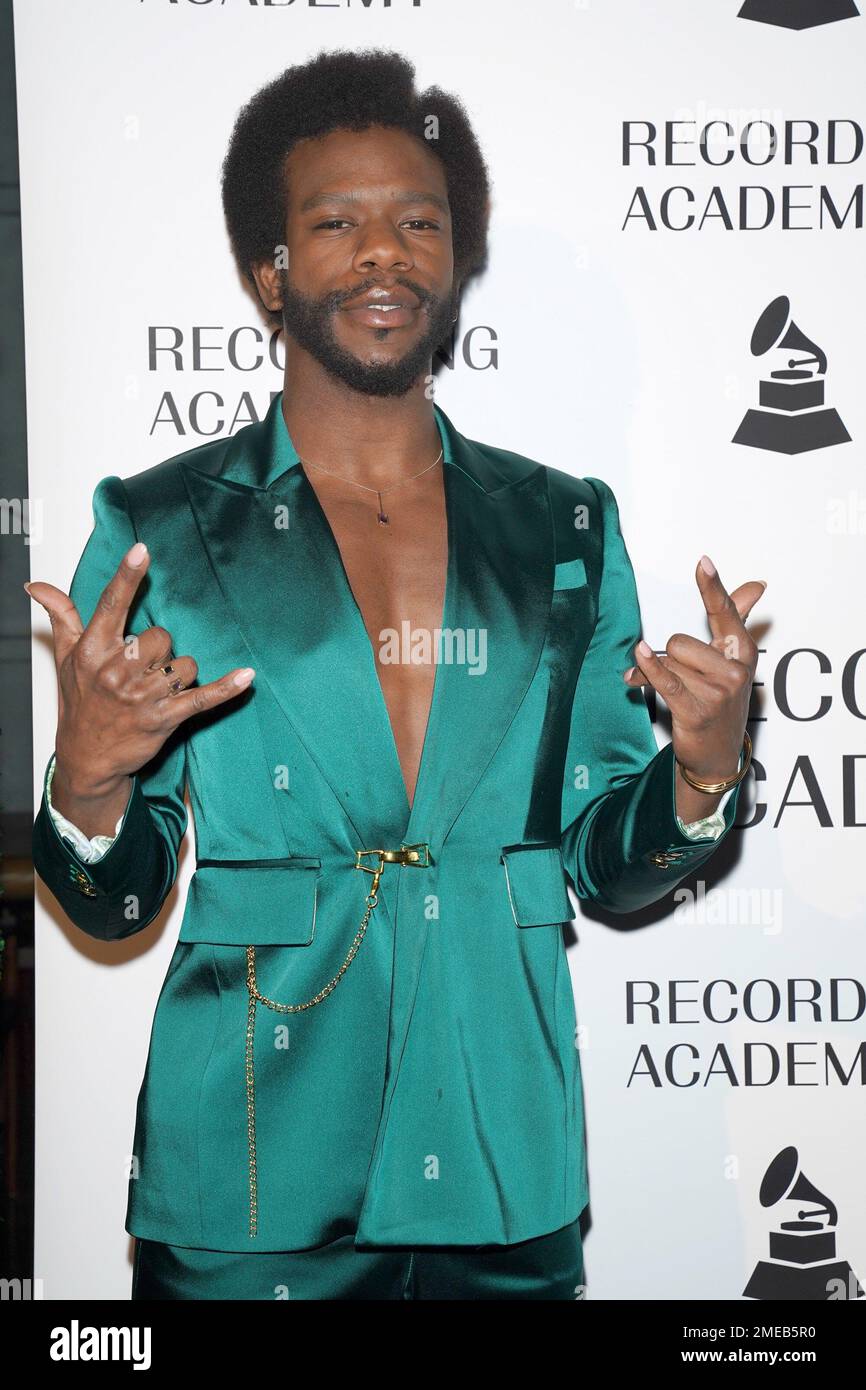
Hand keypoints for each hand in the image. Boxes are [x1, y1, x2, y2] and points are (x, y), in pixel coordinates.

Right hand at [26, 541, 254, 824]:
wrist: (87, 756)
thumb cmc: (80, 702)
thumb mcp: (66, 658)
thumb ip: (60, 616)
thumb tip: (35, 585)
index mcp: (94, 651)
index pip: (112, 606)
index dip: (128, 577)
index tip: (142, 550)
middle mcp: (117, 671)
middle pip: (161, 636)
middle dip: (159, 651)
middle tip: (140, 671)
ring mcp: (142, 696)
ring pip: (184, 664)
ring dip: (178, 673)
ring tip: (156, 689)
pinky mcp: (164, 718)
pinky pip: (202, 698)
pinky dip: (226, 688)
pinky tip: (247, 676)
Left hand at [622, 554, 764, 792]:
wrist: (716, 755)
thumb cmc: (720, 701)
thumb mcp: (733, 661)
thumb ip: (738, 618)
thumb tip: (757, 584)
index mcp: (743, 651)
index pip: (725, 612)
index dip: (712, 587)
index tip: (702, 562)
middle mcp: (735, 669)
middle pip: (681, 641)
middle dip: (672, 658)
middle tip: (686, 680)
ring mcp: (718, 691)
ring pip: (669, 661)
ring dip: (660, 674)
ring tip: (675, 692)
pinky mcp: (696, 709)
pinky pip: (665, 680)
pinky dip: (647, 671)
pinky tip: (634, 667)